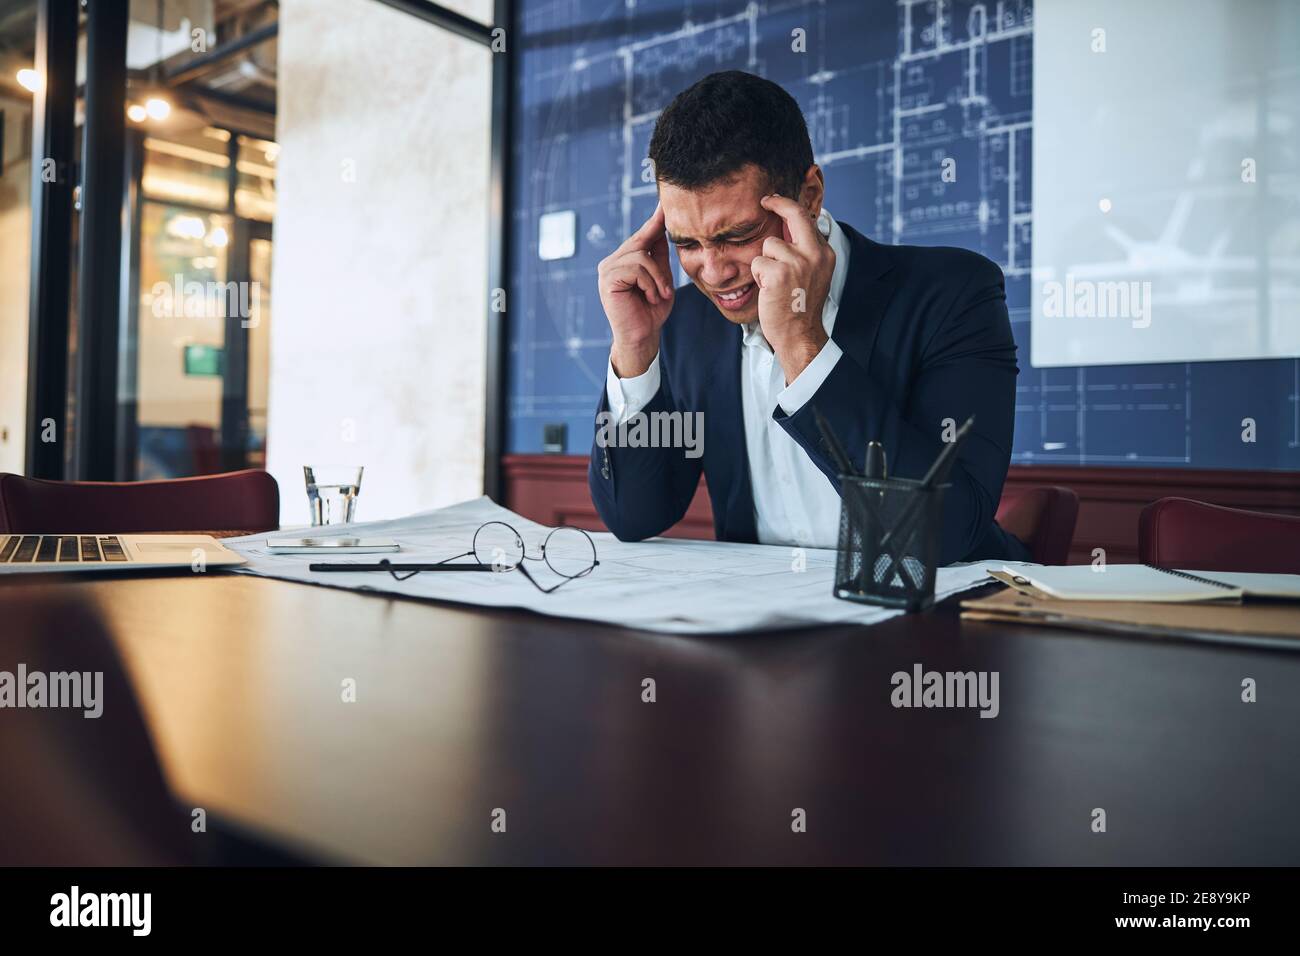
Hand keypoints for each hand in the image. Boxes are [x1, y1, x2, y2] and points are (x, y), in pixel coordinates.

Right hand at [598, 203, 674, 376]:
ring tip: (658, 296)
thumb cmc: (652, 311)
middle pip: (641, 242)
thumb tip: (664, 224)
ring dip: (656, 279)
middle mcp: (612, 261)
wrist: (642, 337)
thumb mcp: (661, 278)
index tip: (666, 202)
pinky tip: (648, 297)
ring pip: (639, 256)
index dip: (655, 220)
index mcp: (624, 259)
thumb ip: (659, 255)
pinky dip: (648, 283)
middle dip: (659, 267)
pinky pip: (635, 268)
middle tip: (665, 290)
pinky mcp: (607, 278)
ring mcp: (607, 269)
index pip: (642, 235)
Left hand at [749, 194, 835, 382]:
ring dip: (765, 263)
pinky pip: (758, 262)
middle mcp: (814, 253)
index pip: (806, 218)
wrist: (800, 334)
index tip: (775, 201)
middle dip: (777, 203)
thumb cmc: (800, 306)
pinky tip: (769, 290)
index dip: (788, 206)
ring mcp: (797, 262)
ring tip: (774, 283)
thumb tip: (789, 226)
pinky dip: (758, 276)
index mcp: (824, 252)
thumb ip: (806, 251)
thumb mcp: (813, 274)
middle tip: (765, 201)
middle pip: (794, 214)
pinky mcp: (779, 273)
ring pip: (768, 245)